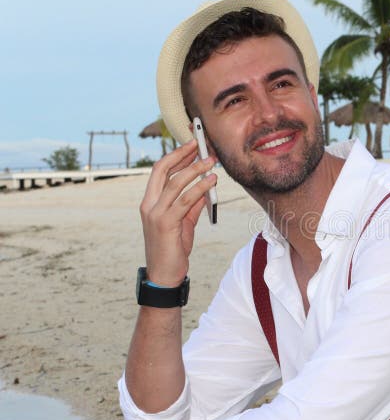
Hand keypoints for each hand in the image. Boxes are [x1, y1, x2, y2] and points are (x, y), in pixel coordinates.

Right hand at [140, 141, 216, 286]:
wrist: (164, 274)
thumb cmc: (172, 248)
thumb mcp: (183, 222)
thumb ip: (191, 205)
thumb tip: (205, 187)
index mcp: (150, 202)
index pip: (160, 171)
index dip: (175, 156)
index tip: (190, 145)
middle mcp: (149, 204)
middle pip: (163, 170)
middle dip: (181, 155)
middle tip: (199, 144)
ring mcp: (155, 213)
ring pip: (176, 183)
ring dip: (195, 169)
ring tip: (211, 161)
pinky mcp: (165, 223)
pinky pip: (185, 200)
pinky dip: (200, 187)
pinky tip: (211, 181)